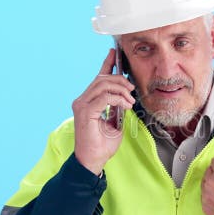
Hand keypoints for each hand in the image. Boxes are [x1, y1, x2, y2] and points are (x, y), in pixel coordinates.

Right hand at [72, 48, 135, 175]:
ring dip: (121, 90)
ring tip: (130, 100)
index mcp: (88, 101)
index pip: (98, 78)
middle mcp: (82, 100)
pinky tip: (126, 105)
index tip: (115, 53)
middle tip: (132, 90)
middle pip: (102, 79)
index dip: (107, 64)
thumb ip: (117, 109)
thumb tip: (126, 98)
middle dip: (120, 80)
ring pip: (103, 85)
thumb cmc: (102, 145)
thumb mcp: (115, 123)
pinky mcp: (85, 112)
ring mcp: (81, 105)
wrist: (92, 161)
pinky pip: (104, 97)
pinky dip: (117, 99)